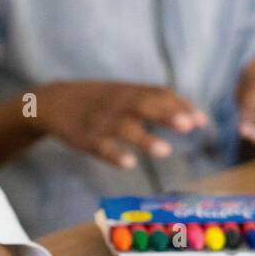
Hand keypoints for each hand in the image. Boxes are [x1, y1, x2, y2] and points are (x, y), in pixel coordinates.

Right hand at [37, 81, 207, 168]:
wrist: (53, 101)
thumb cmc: (97, 99)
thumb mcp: (123, 91)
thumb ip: (152, 99)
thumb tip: (188, 112)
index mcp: (128, 91)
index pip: (159, 94)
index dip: (181, 106)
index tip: (202, 121)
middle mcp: (116, 103)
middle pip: (144, 106)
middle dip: (167, 115)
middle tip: (189, 126)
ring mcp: (101, 121)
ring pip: (124, 128)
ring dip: (145, 138)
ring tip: (165, 151)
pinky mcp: (85, 138)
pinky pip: (101, 147)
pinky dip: (114, 155)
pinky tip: (129, 164)